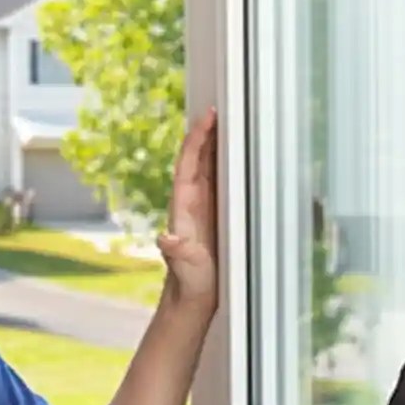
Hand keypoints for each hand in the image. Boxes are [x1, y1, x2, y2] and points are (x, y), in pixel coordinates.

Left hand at [158, 107, 217, 312]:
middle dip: (207, 132)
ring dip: (217, 143)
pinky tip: (238, 152)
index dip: (196, 141)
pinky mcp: (216, 213)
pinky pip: (220, 181)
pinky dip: (227, 163)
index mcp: (183, 207)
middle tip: (221, 107)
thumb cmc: (191, 281)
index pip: (188, 165)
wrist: (194, 296)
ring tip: (229, 120)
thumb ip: (177, 252)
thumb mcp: (185, 267)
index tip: (207, 119)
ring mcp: (204, 206)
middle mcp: (191, 201)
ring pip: (209, 166)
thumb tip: (166, 238)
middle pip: (198, 158)